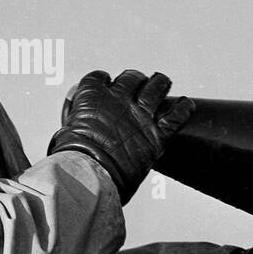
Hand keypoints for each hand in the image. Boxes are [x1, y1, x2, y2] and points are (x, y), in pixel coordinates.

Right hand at [48, 69, 194, 204]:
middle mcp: (118, 99)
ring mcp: (139, 115)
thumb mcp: (65, 130)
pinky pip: (177, 115)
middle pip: (131, 77)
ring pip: (157, 86)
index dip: (103, 81)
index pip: (99, 77)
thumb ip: (74, 114)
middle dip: (134, 80)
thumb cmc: (72, 159)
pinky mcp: (156, 134)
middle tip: (137, 85)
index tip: (105, 85)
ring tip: (161, 83)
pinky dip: (184, 108)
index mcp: (92, 95)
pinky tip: (186, 105)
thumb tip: (74, 105)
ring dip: (159, 83)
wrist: (88, 176)